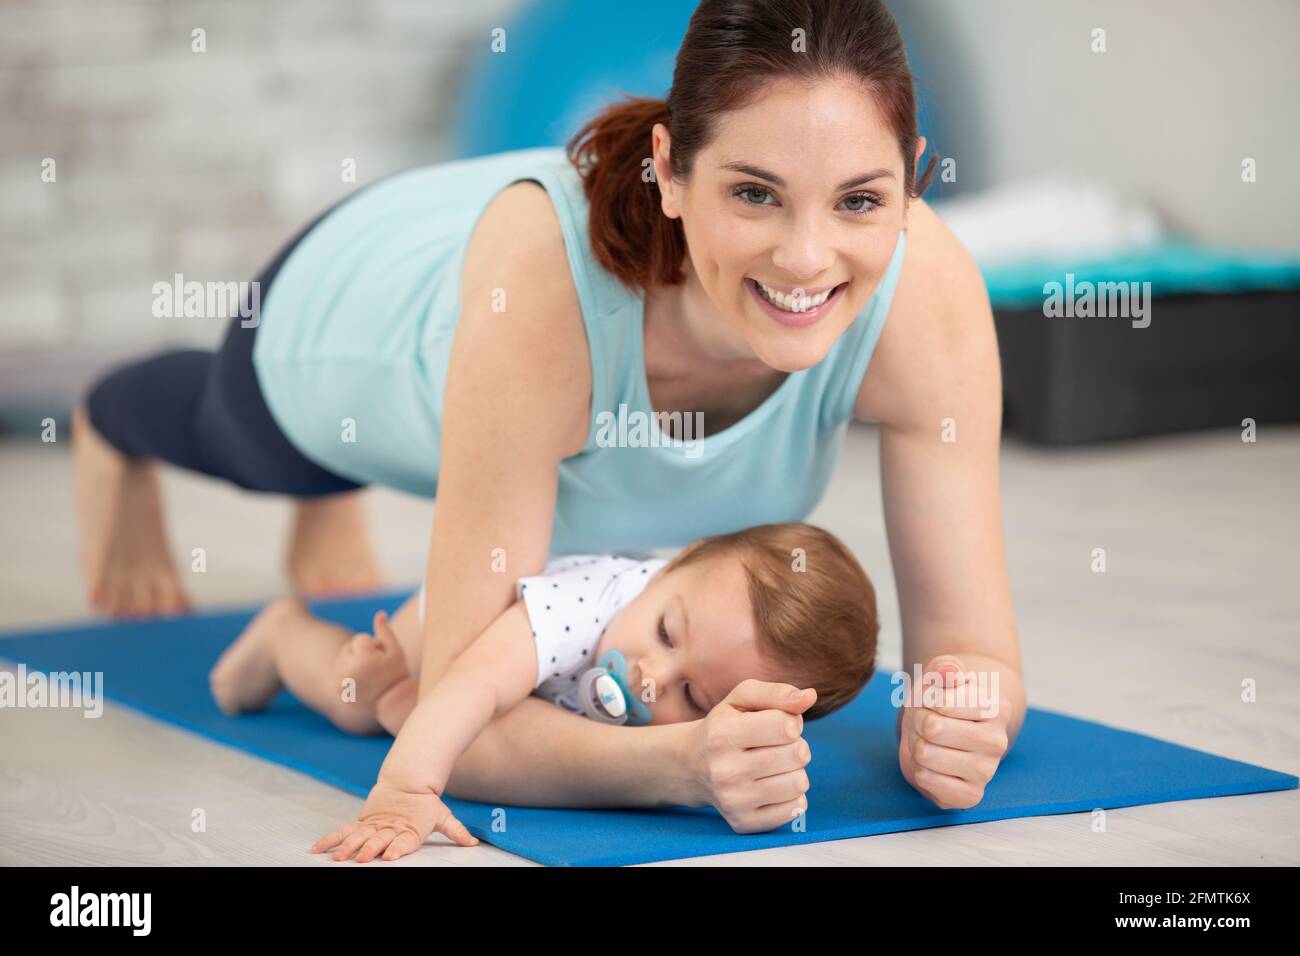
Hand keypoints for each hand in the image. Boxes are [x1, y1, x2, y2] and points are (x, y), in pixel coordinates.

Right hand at [311, 774, 478, 861]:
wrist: (408, 779)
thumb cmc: (426, 803)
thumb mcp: (442, 815)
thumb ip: (455, 831)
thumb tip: (474, 842)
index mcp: (409, 829)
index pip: (403, 842)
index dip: (396, 849)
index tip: (389, 856)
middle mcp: (390, 828)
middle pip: (378, 840)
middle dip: (368, 850)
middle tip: (358, 859)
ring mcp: (374, 824)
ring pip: (358, 836)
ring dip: (346, 847)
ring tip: (336, 857)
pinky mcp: (362, 821)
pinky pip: (343, 830)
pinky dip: (330, 839)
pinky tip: (317, 848)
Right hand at [684, 679, 815, 833]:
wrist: (692, 765)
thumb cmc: (726, 725)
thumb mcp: (742, 699)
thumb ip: (777, 693)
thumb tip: (809, 697)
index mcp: (722, 733)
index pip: (787, 726)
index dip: (792, 722)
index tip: (779, 724)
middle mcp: (724, 770)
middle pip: (797, 754)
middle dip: (796, 745)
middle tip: (777, 746)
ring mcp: (733, 800)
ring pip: (799, 783)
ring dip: (795, 771)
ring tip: (775, 765)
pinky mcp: (743, 823)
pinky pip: (796, 808)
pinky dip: (792, 795)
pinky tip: (772, 785)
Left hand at [897, 654, 1010, 809]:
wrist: (942, 730)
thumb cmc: (941, 699)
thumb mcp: (940, 674)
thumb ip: (945, 667)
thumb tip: (951, 672)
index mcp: (997, 708)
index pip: (941, 702)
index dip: (925, 699)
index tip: (933, 701)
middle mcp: (998, 742)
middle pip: (931, 727)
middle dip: (918, 721)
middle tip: (927, 722)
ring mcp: (986, 772)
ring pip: (925, 754)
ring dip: (917, 744)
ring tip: (929, 741)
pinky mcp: (970, 796)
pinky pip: (925, 779)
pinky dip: (918, 769)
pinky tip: (932, 764)